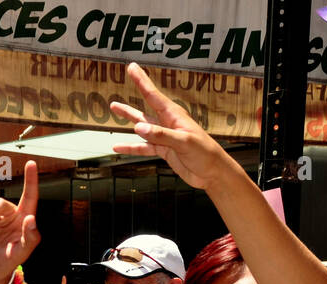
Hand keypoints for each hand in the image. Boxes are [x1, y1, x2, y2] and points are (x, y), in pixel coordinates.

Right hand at [110, 63, 227, 191]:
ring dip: (129, 116)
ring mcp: (164, 137)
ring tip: (114, 107)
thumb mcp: (183, 142)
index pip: (153, 95)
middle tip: (128, 73)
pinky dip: (131, 147)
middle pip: (147, 104)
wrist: (212, 173)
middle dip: (137, 89)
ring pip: (142, 125)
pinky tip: (118, 146)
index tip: (132, 68)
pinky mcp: (163, 150)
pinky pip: (143, 147)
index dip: (142, 81)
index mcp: (174, 116)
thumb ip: (160, 135)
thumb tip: (137, 127)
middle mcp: (168, 123)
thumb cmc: (204, 153)